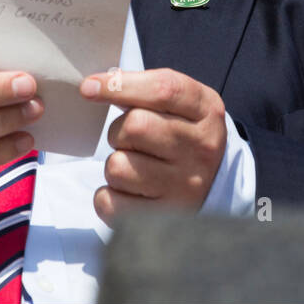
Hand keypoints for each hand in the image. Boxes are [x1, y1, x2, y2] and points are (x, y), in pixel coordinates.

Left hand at [80, 68, 226, 226]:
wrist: (216, 186)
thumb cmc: (183, 134)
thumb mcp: (181, 102)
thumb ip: (144, 87)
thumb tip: (91, 86)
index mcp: (206, 111)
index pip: (162, 89)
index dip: (119, 85)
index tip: (88, 88)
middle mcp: (201, 149)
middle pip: (135, 126)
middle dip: (119, 130)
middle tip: (130, 139)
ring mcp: (185, 187)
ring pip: (118, 166)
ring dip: (115, 164)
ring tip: (135, 167)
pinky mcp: (163, 218)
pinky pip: (110, 202)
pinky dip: (108, 196)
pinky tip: (129, 191)